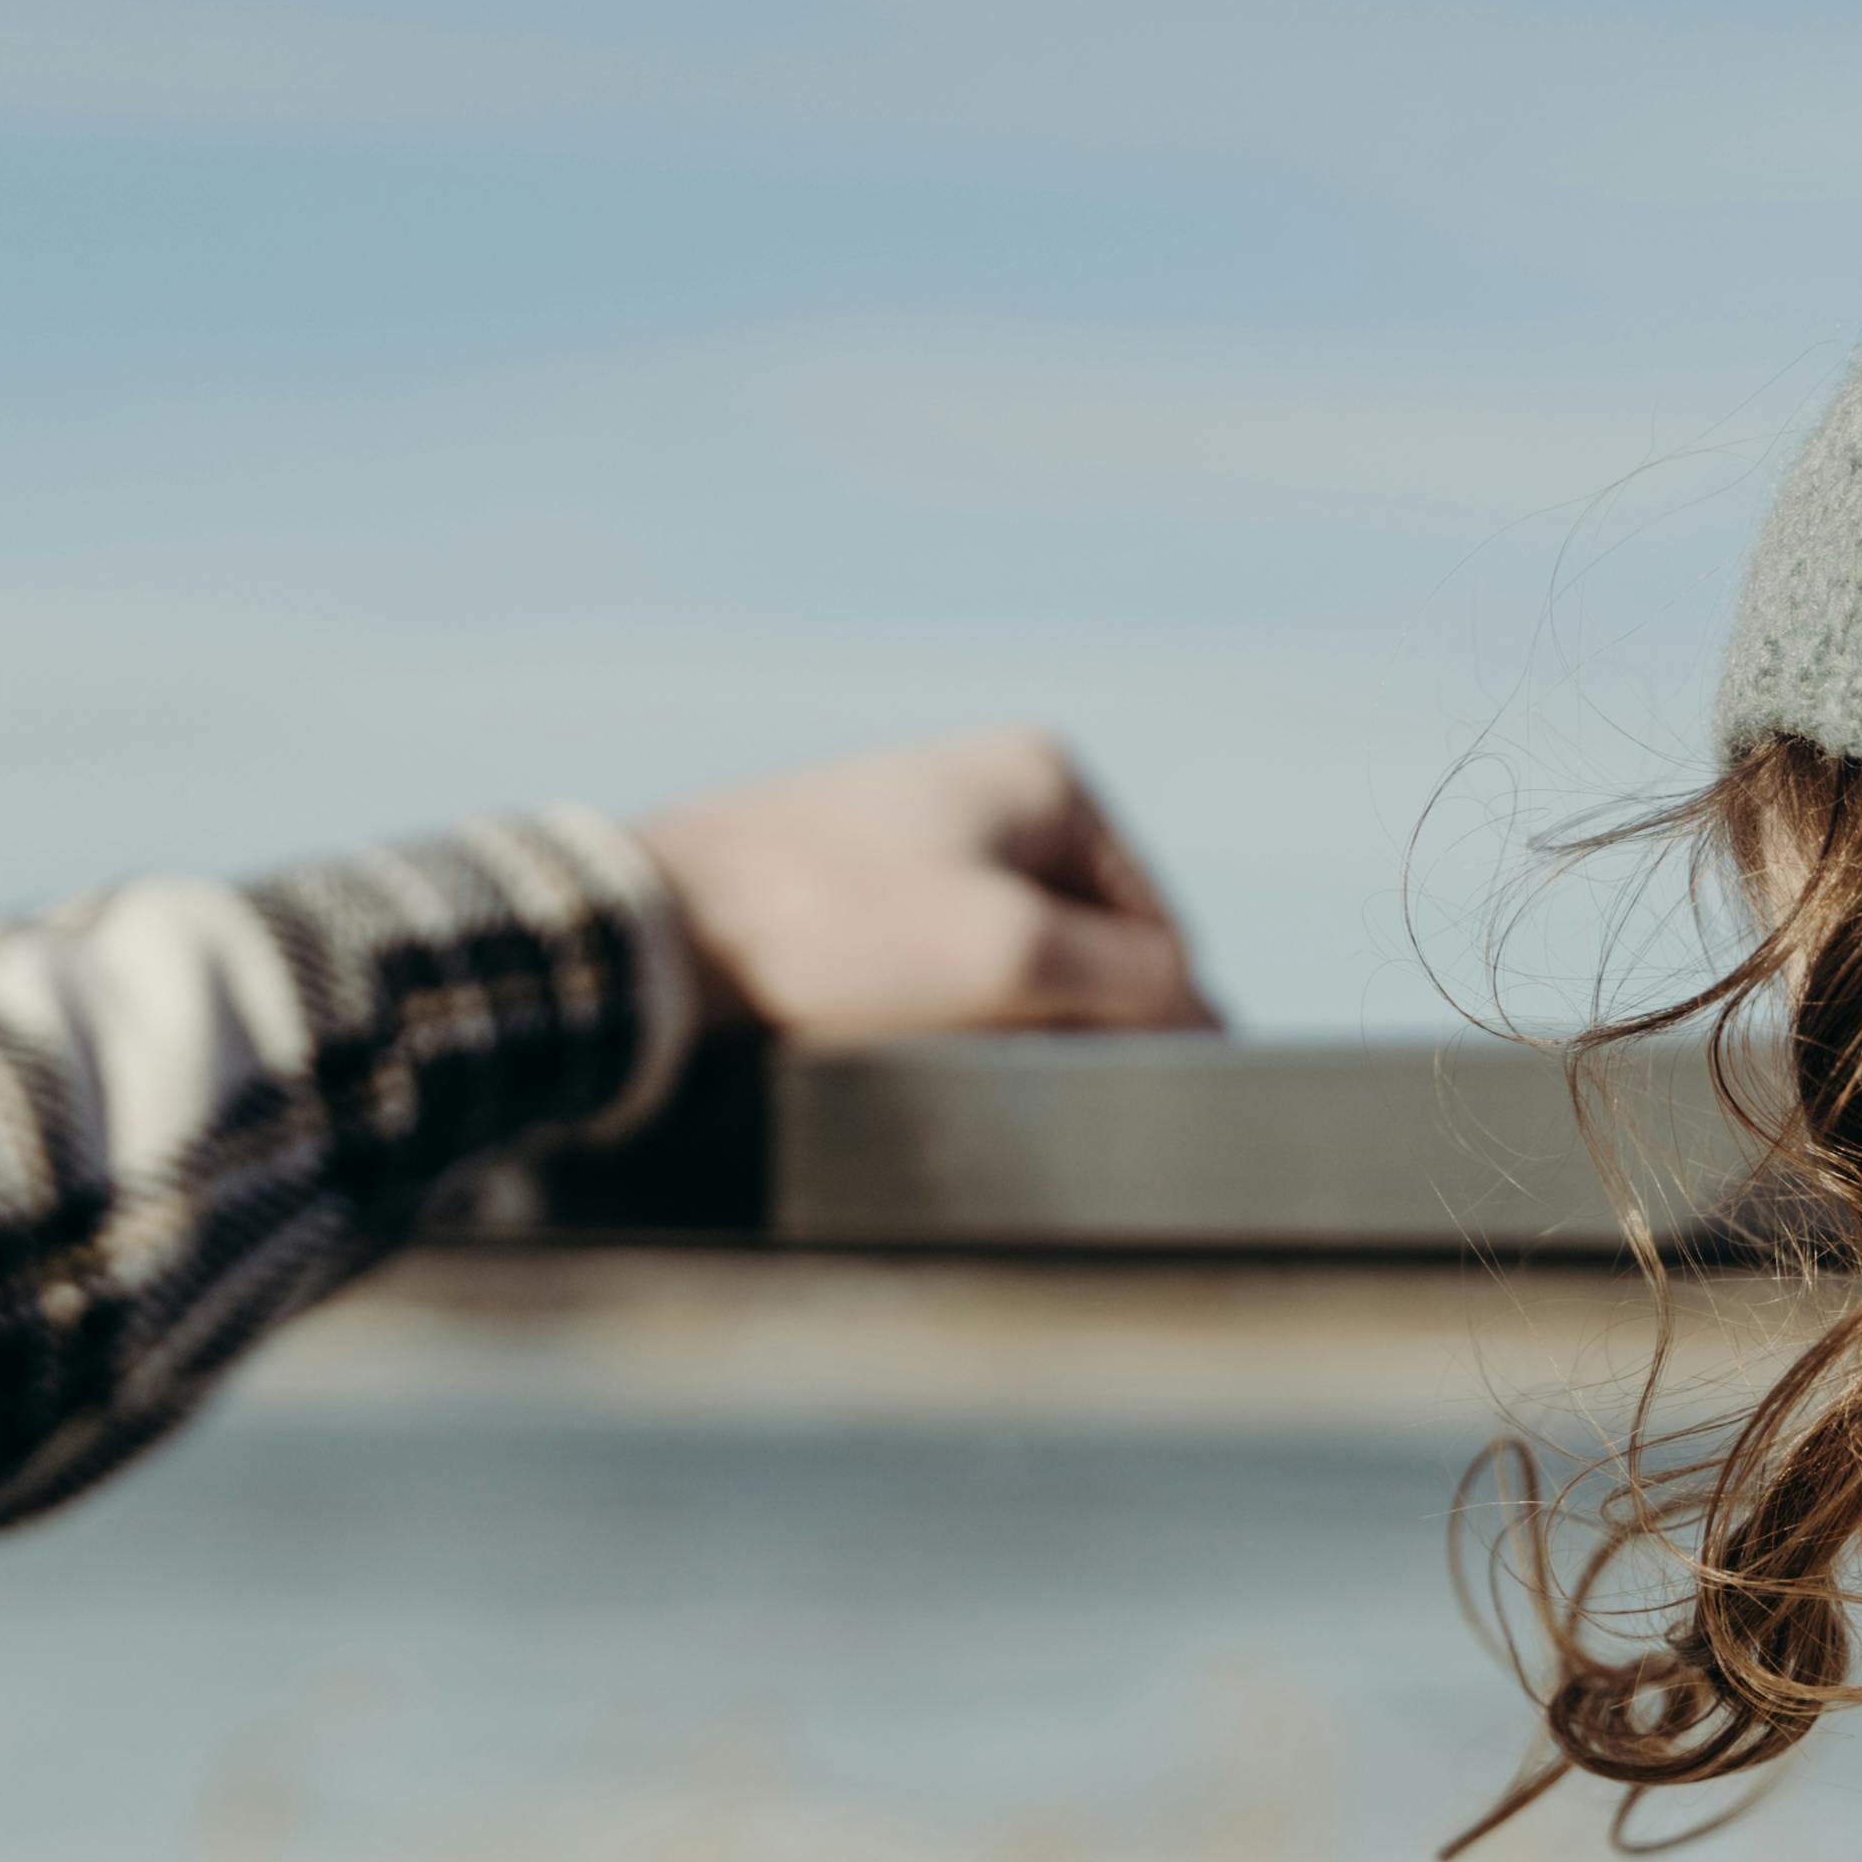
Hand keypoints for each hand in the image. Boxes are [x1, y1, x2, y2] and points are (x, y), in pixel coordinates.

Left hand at [630, 727, 1219, 1039]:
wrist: (656, 938)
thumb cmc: (835, 933)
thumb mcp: (1012, 956)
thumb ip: (1135, 984)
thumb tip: (1205, 1017)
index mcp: (1045, 774)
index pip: (1157, 927)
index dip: (1149, 1018)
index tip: (1112, 1087)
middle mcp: (987, 785)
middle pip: (1084, 944)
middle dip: (1062, 1014)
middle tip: (1005, 1069)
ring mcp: (916, 830)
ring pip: (1008, 963)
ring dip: (994, 1019)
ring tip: (933, 1048)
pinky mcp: (854, 883)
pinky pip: (936, 965)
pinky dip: (932, 1011)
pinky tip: (887, 1038)